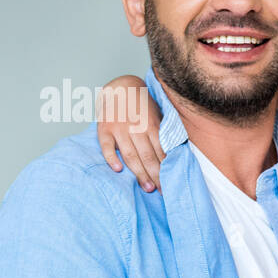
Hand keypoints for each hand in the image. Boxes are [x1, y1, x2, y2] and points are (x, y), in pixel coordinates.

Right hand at [96, 74, 163, 191]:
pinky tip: (117, 170)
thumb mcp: (158, 116)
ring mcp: (119, 128)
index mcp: (152, 125)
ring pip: (130, 154)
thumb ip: (163, 134)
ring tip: (148, 187)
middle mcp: (136, 127)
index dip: (166, 168)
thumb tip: (174, 156)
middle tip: (162, 191)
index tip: (171, 183)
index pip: (161, 151)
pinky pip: (107, 146)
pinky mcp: (104, 128)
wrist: (120, 87)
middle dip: (156, 175)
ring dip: (139, 173)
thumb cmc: (143, 106)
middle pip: (147, 156)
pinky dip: (111, 158)